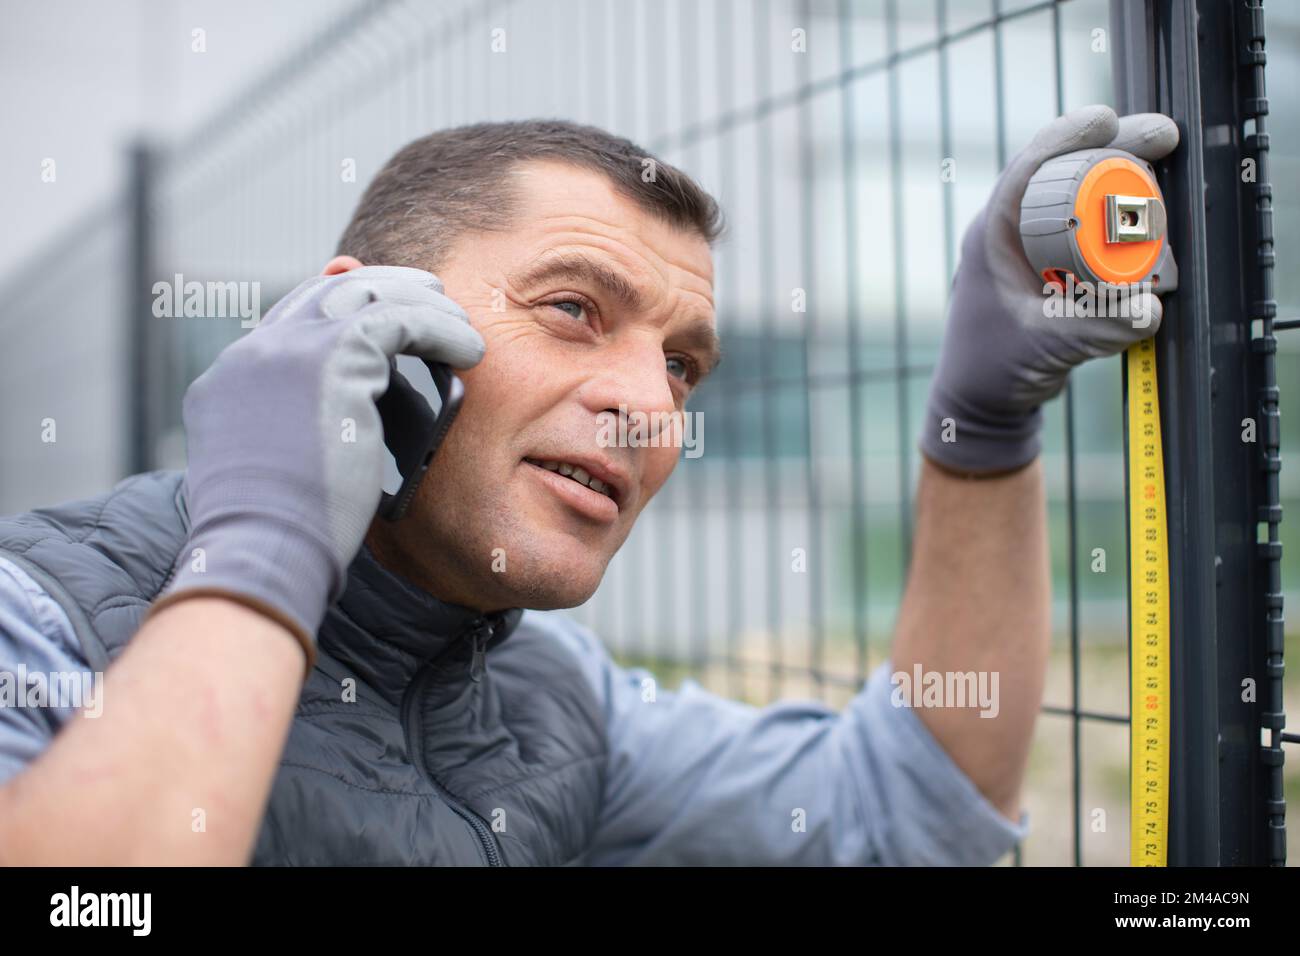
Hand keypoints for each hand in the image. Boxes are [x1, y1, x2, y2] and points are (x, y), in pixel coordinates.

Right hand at [152, 266, 483, 660]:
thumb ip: (299, 437)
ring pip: (366, 296)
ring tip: (457, 322)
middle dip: (382, 288)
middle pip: (326, 294)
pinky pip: (402, 320)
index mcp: (231, 382)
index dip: (339, 308)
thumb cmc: (278, 541)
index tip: (378, 310)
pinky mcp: (334, 356)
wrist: (261, 549)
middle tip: (426, 295)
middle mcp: (252, 354)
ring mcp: (288, 349)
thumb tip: (343, 430)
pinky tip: (469, 346)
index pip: (289, 322)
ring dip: (419, 304)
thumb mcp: (277, 478)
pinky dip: (440, 329)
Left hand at [920, 105, 1178, 474]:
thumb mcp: (1045, 348)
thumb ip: (1094, 330)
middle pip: (1062, 171)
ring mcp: (1029, 248)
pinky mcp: (1050, 266)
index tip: (1108, 119)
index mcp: (993, 237)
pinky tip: (1152, 200)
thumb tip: (1148, 309)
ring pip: (1076, 192)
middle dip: (1112, 146)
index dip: (1068, 138)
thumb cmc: (993, 371)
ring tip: (1162, 156)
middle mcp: (1010, 233)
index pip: (1029, 170)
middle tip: (1163, 135)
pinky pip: (1086, 222)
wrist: (981, 404)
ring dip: (1118, 172)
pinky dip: (1118, 207)